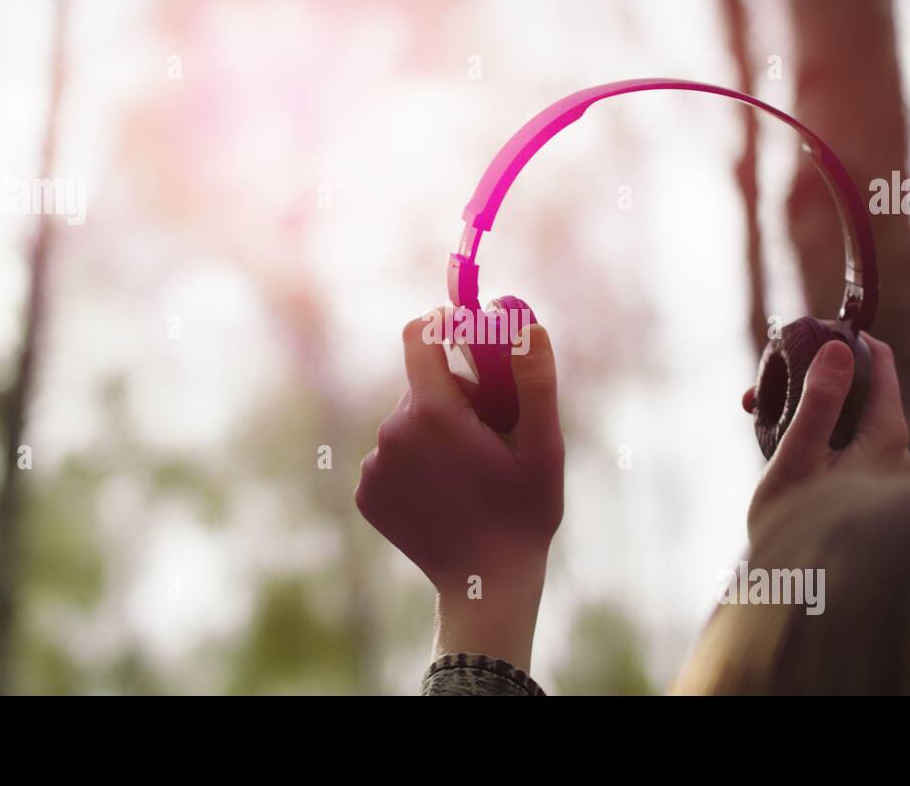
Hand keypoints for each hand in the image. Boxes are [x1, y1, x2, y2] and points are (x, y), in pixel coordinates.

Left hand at [355, 312, 564, 670]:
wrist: (486, 584)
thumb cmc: (525, 514)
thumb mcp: (544, 447)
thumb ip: (535, 381)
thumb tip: (528, 326)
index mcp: (434, 412)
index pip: (419, 334)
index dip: (441, 324)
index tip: (462, 330)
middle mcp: (392, 433)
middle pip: (422, 386)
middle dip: (454, 397)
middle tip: (489, 433)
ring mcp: (374, 466)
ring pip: (407, 425)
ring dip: (434, 434)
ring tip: (468, 474)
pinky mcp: (365, 494)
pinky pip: (391, 459)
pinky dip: (415, 467)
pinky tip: (443, 496)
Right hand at [743, 333, 909, 542]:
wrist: (801, 580)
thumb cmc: (799, 519)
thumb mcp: (799, 455)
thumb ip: (820, 401)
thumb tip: (837, 348)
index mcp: (884, 433)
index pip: (878, 360)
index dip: (842, 340)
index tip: (800, 337)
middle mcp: (889, 444)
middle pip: (857, 383)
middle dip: (808, 371)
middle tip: (759, 383)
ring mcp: (876, 461)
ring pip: (842, 409)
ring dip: (800, 399)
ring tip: (752, 408)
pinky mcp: (859, 476)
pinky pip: (836, 433)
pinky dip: (806, 424)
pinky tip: (769, 434)